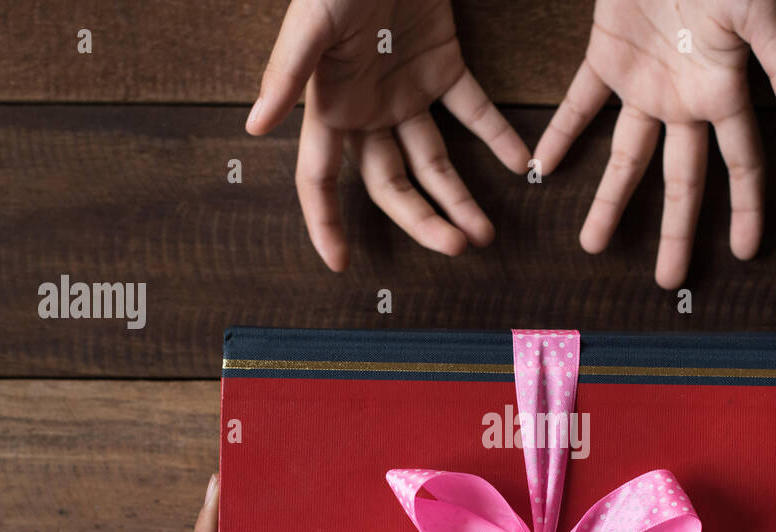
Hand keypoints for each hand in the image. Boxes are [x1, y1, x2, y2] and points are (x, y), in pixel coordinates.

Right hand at [246, 0, 529, 270]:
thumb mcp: (309, 22)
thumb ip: (286, 74)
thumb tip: (253, 128)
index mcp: (329, 106)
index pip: (320, 179)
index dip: (327, 222)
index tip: (342, 264)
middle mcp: (367, 111)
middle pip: (391, 184)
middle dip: (421, 220)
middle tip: (456, 248)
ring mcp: (406, 92)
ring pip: (434, 161)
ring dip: (460, 197)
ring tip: (486, 232)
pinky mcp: (444, 66)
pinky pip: (473, 111)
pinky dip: (497, 137)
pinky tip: (522, 164)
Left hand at [534, 0, 775, 287]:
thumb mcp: (760, 12)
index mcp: (724, 92)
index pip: (741, 165)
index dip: (747, 209)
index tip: (748, 253)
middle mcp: (685, 99)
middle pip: (681, 180)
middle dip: (676, 231)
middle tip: (667, 279)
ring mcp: (645, 82)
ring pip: (626, 157)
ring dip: (610, 200)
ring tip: (592, 244)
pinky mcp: (606, 55)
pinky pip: (579, 104)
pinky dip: (561, 135)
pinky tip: (542, 168)